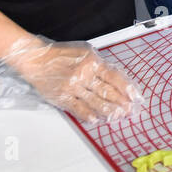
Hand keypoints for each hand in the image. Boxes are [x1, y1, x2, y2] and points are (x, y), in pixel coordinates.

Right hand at [0, 35, 143, 122]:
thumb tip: (114, 78)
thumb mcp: (85, 52)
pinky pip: (77, 108)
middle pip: (107, 91)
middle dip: (120, 102)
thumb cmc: (60, 54)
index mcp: (92, 62)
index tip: (134, 95)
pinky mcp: (61, 97)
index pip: (114, 76)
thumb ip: (99, 64)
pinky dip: (87, 114)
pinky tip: (96, 119)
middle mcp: (84, 74)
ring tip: (117, 116)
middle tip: (129, 110)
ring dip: (108, 110)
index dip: (126, 87)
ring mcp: (72, 87)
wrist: (36, 59)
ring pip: (95, 101)